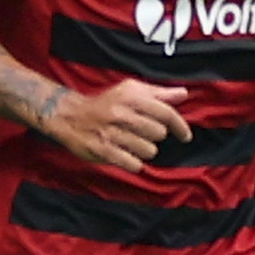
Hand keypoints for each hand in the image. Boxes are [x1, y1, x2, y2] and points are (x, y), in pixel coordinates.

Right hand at [43, 78, 193, 169]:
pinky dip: (133, 162)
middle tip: (141, 133)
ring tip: (131, 144)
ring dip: (143, 150)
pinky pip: (133, 164)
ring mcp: (111, 133)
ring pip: (148, 150)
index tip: (185, 136)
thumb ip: (157, 93)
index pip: (165, 113)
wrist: (69, 115)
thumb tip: (183, 94)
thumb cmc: (105, 103)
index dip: (180, 126)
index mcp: (130, 98)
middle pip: (159, 134)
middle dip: (154, 136)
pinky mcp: (102, 150)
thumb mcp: (129, 90)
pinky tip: (126, 155)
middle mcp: (121, 114)